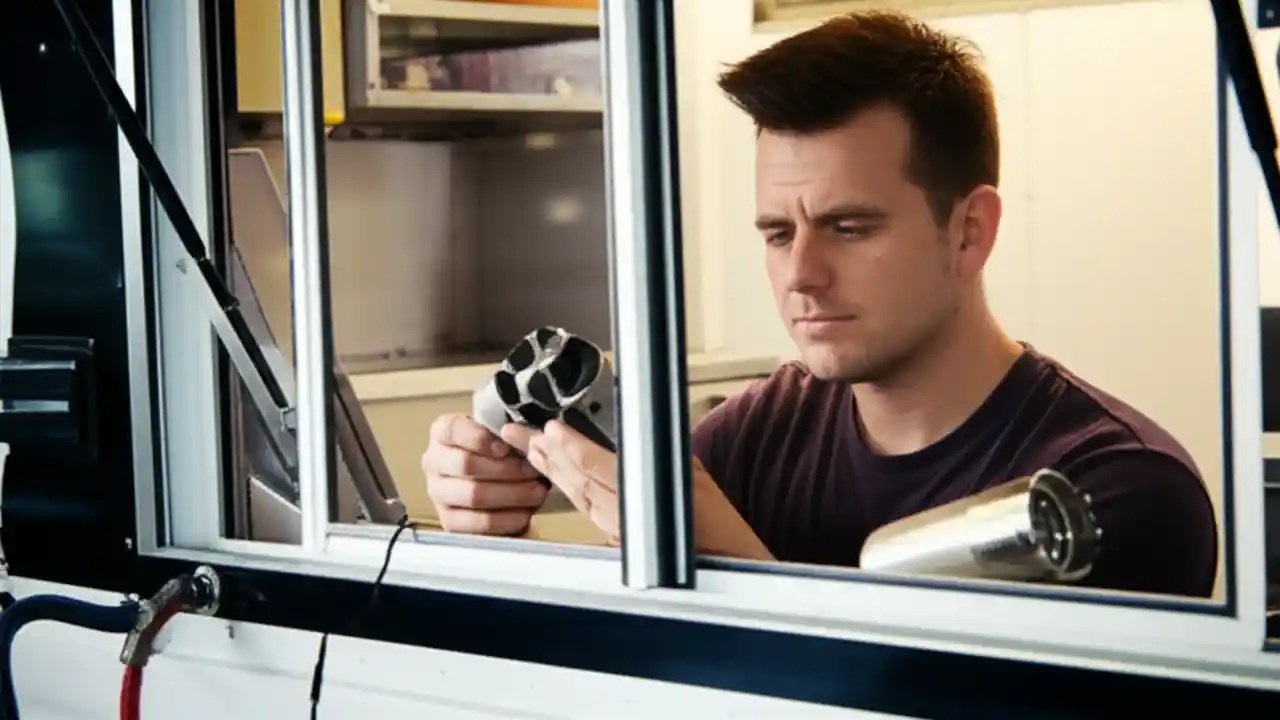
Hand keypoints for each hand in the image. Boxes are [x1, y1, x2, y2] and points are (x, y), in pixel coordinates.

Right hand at [421, 414, 546, 535]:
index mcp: (442, 433)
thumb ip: (509, 437)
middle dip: (506, 469)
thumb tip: (527, 444)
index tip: (506, 447)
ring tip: (537, 492)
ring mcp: (437, 494)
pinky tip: (526, 514)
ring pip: (473, 495)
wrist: (497, 484)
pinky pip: (477, 524)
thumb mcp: (501, 436)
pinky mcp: (449, 522)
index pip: (454, 430)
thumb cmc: (500, 452)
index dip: (480, 439)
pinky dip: (506, 519)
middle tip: (534, 472)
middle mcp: (433, 462)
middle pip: (466, 465)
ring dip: (511, 494)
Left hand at [503, 420, 773, 560]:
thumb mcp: (695, 476)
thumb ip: (661, 452)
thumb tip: (636, 431)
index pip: (599, 470)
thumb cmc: (722, 527)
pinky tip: (558, 478)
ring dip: (554, 472)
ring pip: (580, 499)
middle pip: (579, 483)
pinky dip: (571, 492)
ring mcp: (622, 533)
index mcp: (649, 499)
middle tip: (521, 434)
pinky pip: (589, 512)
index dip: (573, 450)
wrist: (731, 568)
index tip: (551, 430)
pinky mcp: (621, 541)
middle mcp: (628, 518)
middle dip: (548, 456)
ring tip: (532, 450)